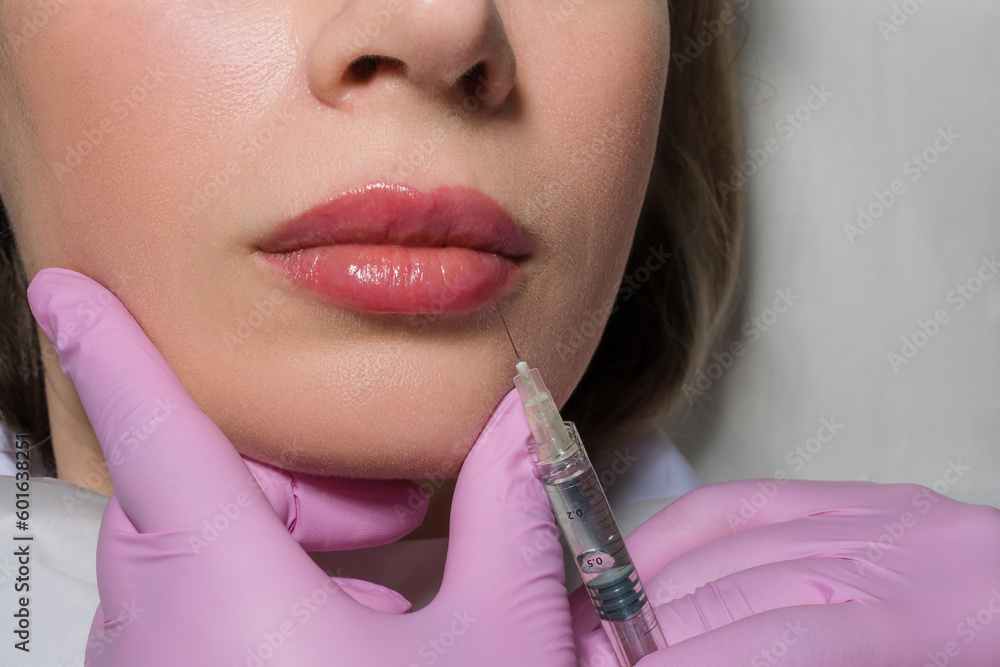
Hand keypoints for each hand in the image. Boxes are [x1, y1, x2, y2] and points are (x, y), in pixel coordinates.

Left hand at [27, 267, 576, 665]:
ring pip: (196, 551)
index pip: (154, 436)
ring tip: (376, 591)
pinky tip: (345, 635)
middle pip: (201, 492)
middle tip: (393, 516)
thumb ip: (509, 521)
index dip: (112, 349)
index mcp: (227, 599)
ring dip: (286, 541)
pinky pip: (190, 608)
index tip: (65, 286)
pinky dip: (261, 592)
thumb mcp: (492, 651)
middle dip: (297, 482)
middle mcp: (159, 634)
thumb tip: (519, 424)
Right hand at [572, 478, 999, 665]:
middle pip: (743, 587)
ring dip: (653, 586)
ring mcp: (881, 515)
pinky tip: (639, 559)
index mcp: (938, 624)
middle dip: (653, 630)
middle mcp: (902, 554)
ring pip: (735, 539)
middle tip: (592, 656)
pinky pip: (751, 502)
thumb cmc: (993, 651)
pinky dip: (684, 529)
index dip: (684, 659)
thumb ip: (802, 661)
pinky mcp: (866, 499)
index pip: (782, 640)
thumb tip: (702, 656)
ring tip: (600, 623)